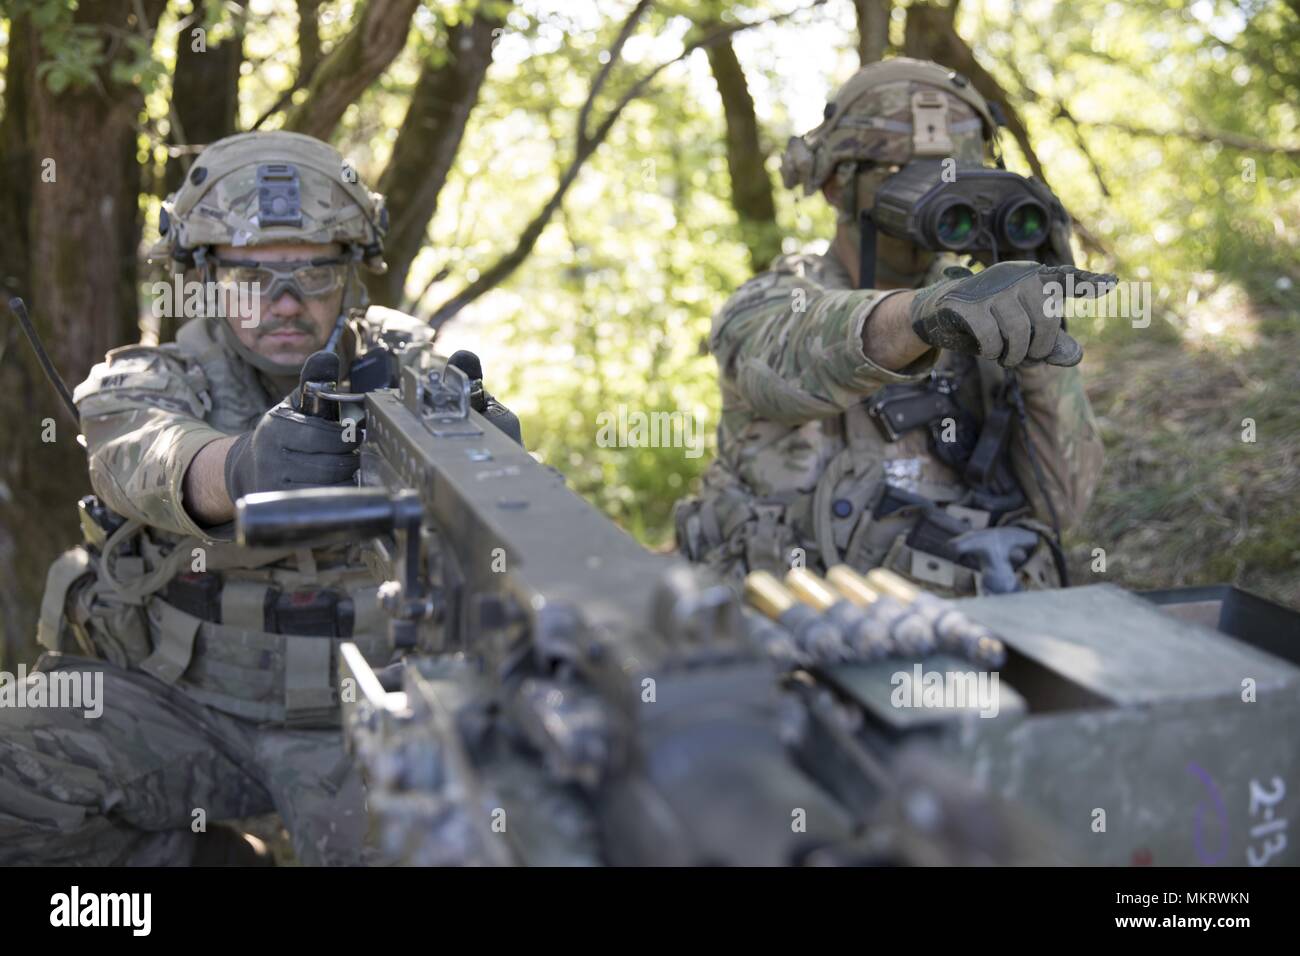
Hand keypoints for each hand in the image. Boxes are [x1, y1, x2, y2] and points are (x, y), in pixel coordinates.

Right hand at [224, 352, 357, 500]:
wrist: (249, 469)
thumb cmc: (282, 435)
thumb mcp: (292, 405)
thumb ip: (313, 382)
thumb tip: (328, 355)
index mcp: (276, 429)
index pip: (323, 435)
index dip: (347, 436)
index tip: (356, 434)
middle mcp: (271, 459)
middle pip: (333, 464)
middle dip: (351, 457)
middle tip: (356, 453)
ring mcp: (275, 487)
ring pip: (332, 486)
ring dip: (349, 477)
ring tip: (349, 467)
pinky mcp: (283, 507)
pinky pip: (325, 503)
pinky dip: (341, 494)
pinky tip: (341, 484)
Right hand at [908, 262, 1115, 367]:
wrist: (941, 312)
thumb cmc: (990, 320)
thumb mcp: (1022, 332)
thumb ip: (1051, 344)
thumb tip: (1076, 357)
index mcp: (1037, 278)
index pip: (1066, 280)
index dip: (1087, 284)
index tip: (1112, 284)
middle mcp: (1018, 276)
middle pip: (1046, 320)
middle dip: (1037, 348)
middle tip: (1025, 357)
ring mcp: (992, 288)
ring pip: (1017, 332)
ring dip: (1012, 355)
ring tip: (1004, 355)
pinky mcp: (968, 303)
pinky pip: (991, 338)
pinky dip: (990, 351)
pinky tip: (986, 348)